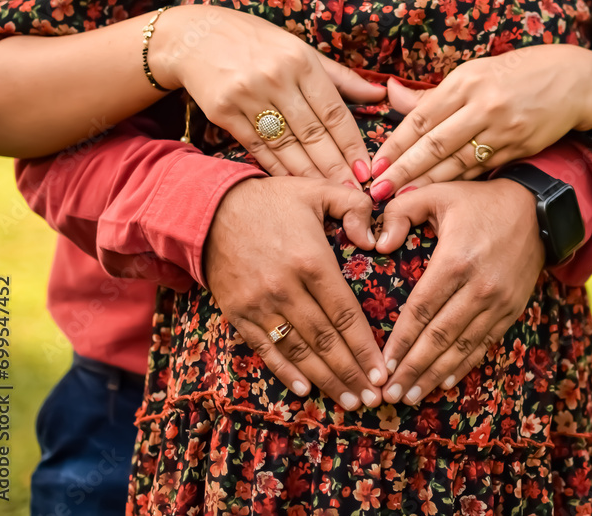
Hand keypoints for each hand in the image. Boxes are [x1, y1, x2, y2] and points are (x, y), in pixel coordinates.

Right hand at [152, 5, 386, 183]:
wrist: (193, 36)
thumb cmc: (255, 41)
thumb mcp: (299, 48)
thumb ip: (339, 77)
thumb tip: (378, 95)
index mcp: (300, 60)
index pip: (334, 111)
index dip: (352, 144)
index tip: (367, 169)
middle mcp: (275, 78)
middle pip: (312, 133)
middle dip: (336, 167)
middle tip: (355, 193)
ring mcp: (247, 96)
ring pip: (286, 145)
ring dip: (310, 174)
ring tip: (330, 194)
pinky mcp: (223, 112)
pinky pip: (257, 147)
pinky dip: (276, 168)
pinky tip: (295, 184)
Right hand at [204, 177, 387, 409]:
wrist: (208, 207)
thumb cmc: (272, 200)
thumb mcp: (317, 190)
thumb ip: (355, 207)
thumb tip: (376, 239)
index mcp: (311, 261)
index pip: (345, 314)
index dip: (365, 347)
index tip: (383, 371)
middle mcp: (285, 288)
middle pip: (325, 341)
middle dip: (351, 373)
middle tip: (373, 399)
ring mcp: (259, 304)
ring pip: (298, 351)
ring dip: (325, 380)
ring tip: (348, 401)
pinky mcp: (238, 313)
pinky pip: (265, 349)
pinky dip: (285, 372)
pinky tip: (306, 391)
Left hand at [367, 45, 591, 199]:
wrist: (577, 82)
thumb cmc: (520, 73)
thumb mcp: (476, 72)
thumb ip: (434, 94)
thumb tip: (390, 94)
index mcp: (467, 81)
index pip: (421, 118)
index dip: (394, 145)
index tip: (374, 165)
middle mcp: (483, 105)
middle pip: (434, 144)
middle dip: (403, 170)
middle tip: (378, 190)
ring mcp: (503, 130)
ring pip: (456, 162)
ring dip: (425, 183)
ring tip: (400, 198)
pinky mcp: (518, 148)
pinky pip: (480, 169)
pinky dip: (456, 183)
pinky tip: (437, 195)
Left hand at [372, 179, 544, 404]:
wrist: (534, 209)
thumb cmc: (478, 201)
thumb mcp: (437, 193)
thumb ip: (400, 212)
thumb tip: (377, 244)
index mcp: (456, 259)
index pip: (422, 309)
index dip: (401, 340)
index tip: (381, 363)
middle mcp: (480, 286)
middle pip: (440, 337)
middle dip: (412, 369)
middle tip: (388, 394)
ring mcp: (499, 301)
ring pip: (463, 347)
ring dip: (434, 375)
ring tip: (409, 396)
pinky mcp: (512, 309)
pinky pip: (485, 344)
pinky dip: (463, 366)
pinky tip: (442, 382)